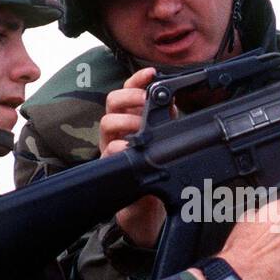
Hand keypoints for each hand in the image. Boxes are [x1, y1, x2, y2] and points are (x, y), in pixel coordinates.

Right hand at [100, 66, 170, 245]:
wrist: (148, 206)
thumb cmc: (156, 170)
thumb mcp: (165, 140)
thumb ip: (166, 120)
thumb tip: (172, 97)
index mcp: (133, 118)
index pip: (130, 91)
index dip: (138, 79)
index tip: (151, 72)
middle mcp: (120, 129)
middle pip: (111, 101)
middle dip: (128, 97)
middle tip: (143, 103)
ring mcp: (111, 146)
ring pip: (106, 122)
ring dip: (125, 121)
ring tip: (140, 129)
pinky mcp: (109, 165)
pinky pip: (109, 151)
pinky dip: (119, 148)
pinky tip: (130, 149)